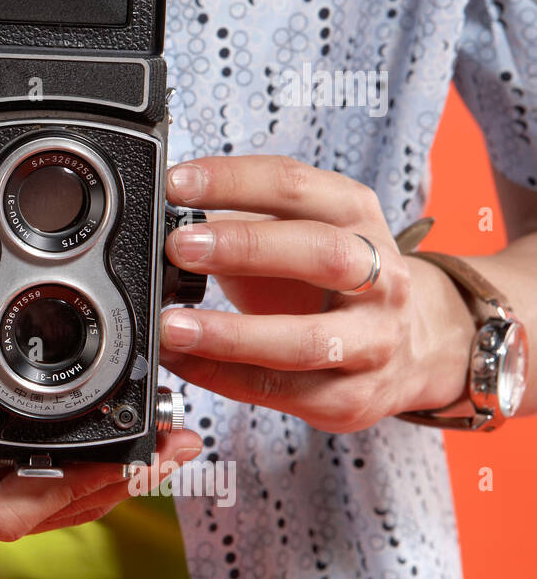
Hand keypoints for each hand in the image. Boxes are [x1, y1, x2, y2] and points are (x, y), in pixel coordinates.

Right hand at [0, 232, 202, 551]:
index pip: (6, 509)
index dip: (72, 492)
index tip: (124, 464)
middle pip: (40, 520)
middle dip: (112, 486)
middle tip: (172, 449)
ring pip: (38, 522)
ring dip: (101, 492)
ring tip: (162, 457)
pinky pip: (24, 511)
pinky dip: (69, 491)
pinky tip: (114, 467)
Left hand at [160, 155, 476, 431]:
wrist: (414, 342)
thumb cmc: (331, 279)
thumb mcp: (297, 232)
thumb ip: (239, 221)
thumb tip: (164, 216)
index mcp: (357, 217)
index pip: (295, 186)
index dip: (233, 181)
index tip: (176, 184)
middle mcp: (379, 276)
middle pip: (322, 254)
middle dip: (246, 247)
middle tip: (179, 247)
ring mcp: (374, 341)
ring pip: (308, 340)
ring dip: (231, 335)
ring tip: (172, 326)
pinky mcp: (353, 397)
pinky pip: (283, 389)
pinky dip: (224, 377)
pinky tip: (182, 361)